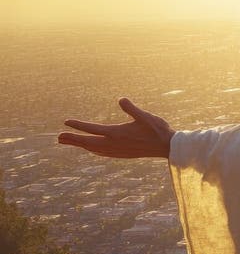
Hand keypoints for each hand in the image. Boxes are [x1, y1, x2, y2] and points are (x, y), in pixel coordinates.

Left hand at [58, 98, 174, 158]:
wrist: (166, 147)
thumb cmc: (157, 130)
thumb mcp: (145, 116)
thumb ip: (132, 108)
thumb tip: (120, 99)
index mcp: (117, 134)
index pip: (92, 129)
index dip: (78, 126)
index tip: (66, 122)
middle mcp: (114, 144)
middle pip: (88, 142)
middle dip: (73, 139)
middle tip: (58, 137)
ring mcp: (117, 151)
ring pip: (93, 149)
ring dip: (81, 145)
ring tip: (71, 142)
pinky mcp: (122, 154)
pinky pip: (102, 153)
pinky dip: (92, 150)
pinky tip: (92, 149)